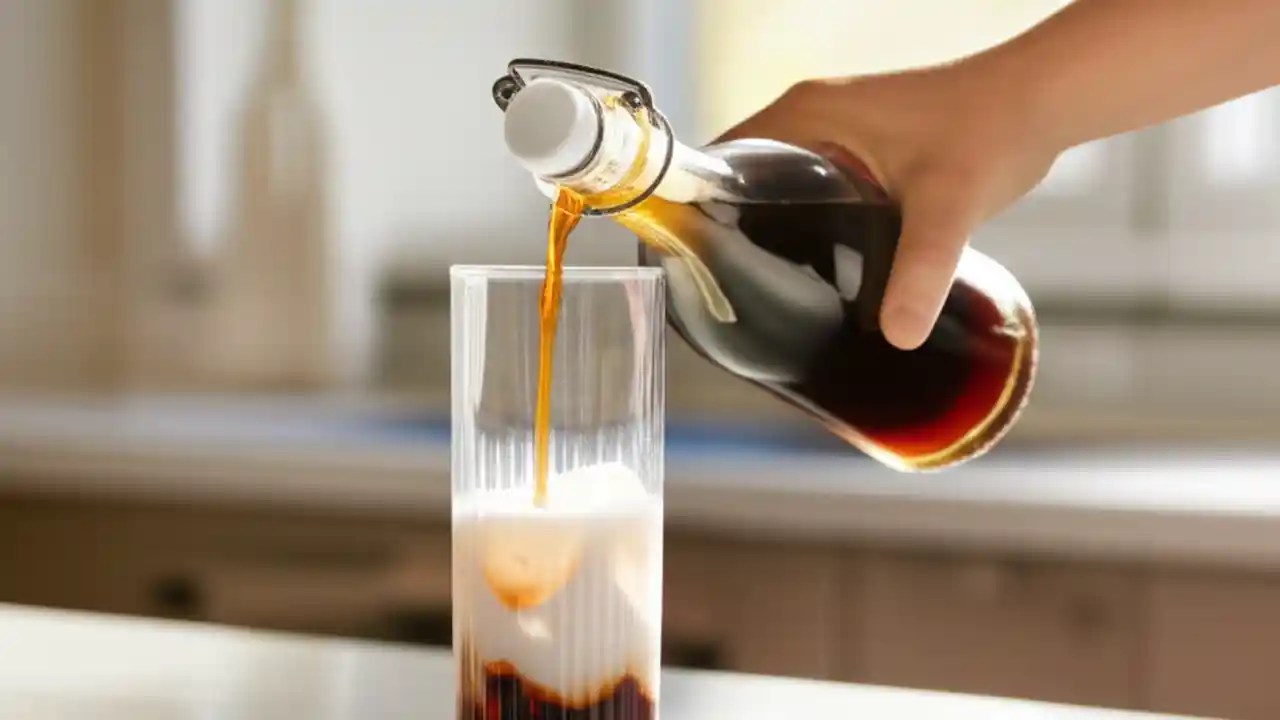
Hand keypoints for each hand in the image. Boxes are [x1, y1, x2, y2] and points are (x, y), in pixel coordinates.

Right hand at [717, 65, 1058, 349]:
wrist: (1041, 101)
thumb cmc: (993, 127)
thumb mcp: (948, 204)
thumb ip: (922, 269)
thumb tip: (898, 337)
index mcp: (804, 114)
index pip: (719, 161)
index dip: (696, 210)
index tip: (691, 266)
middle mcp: (809, 118)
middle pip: (740, 183)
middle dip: (731, 236)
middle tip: (731, 297)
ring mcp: (833, 132)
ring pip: (775, 191)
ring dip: (767, 235)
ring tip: (761, 295)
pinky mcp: (860, 151)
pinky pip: (809, 192)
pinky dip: (803, 229)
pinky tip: (813, 274)